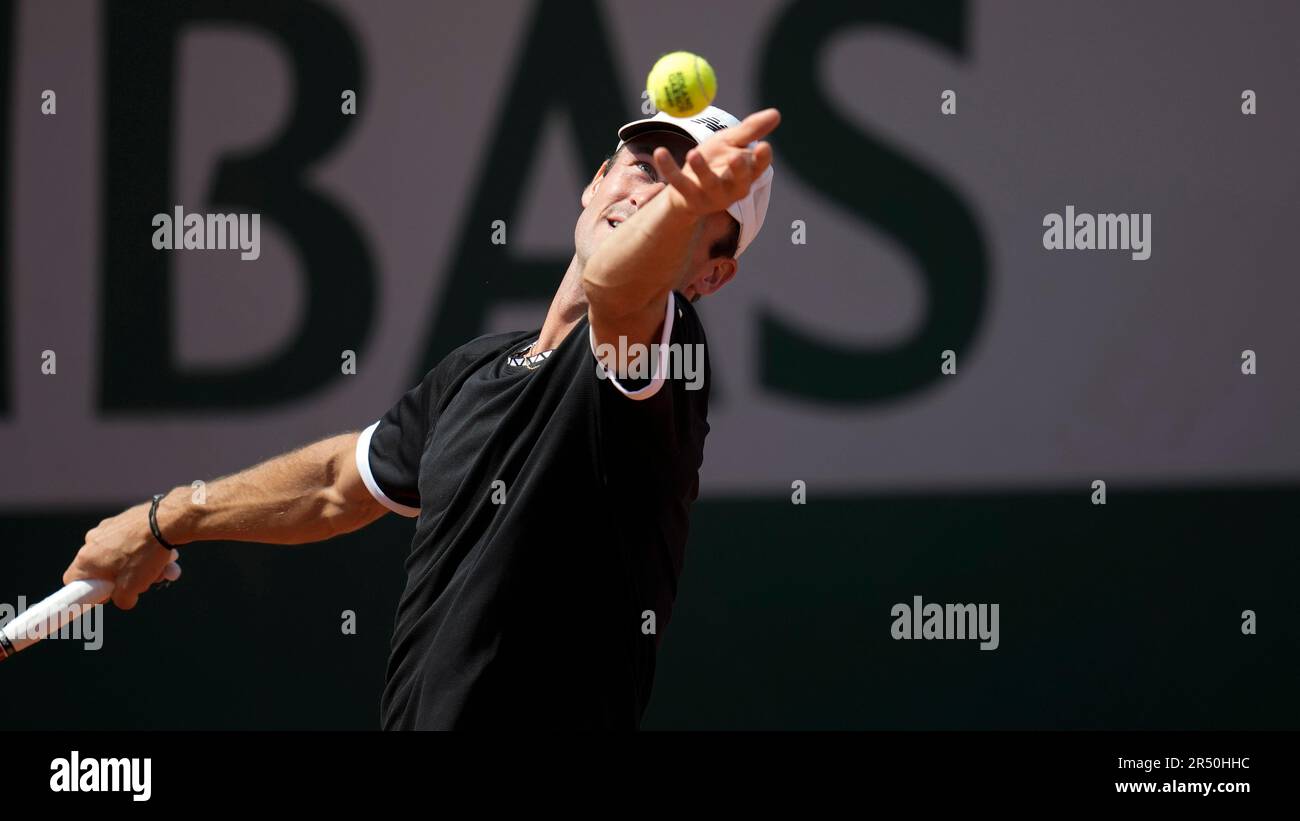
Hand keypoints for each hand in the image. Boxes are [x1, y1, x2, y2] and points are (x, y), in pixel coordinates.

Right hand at [62, 499, 182, 609]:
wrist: (167, 520)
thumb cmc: (144, 554)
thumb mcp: (132, 588)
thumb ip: (122, 600)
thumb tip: (124, 600)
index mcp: (86, 559)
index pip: (74, 581)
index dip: (88, 593)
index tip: (107, 595)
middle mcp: (92, 541)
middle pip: (102, 569)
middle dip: (122, 579)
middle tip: (141, 583)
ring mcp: (108, 528)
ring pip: (120, 555)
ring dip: (139, 566)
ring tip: (161, 568)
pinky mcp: (124, 520)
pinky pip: (130, 541)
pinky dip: (144, 550)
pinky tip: (163, 553)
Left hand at [651, 107, 779, 218]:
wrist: (687, 187)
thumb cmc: (714, 161)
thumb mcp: (730, 142)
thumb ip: (750, 130)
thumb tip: (776, 114)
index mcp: (747, 173)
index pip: (759, 167)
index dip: (761, 159)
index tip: (763, 146)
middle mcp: (733, 188)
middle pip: (739, 180)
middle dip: (737, 170)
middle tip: (734, 157)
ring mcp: (711, 196)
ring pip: (709, 183)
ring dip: (702, 170)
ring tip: (694, 153)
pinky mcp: (689, 197)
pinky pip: (678, 182)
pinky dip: (669, 167)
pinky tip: (660, 152)